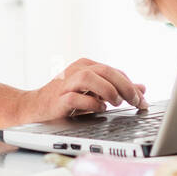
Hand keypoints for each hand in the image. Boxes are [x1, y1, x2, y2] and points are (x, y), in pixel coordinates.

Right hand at [16, 57, 148, 123]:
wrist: (34, 109)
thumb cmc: (66, 100)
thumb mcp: (94, 93)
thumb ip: (117, 90)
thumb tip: (142, 89)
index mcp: (86, 66)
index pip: (114, 71)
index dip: (131, 85)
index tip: (142, 100)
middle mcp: (75, 71)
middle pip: (105, 70)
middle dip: (124, 86)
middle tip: (135, 102)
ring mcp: (65, 84)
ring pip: (88, 77)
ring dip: (107, 90)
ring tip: (116, 103)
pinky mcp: (57, 100)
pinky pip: (74, 97)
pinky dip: (90, 103)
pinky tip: (99, 108)